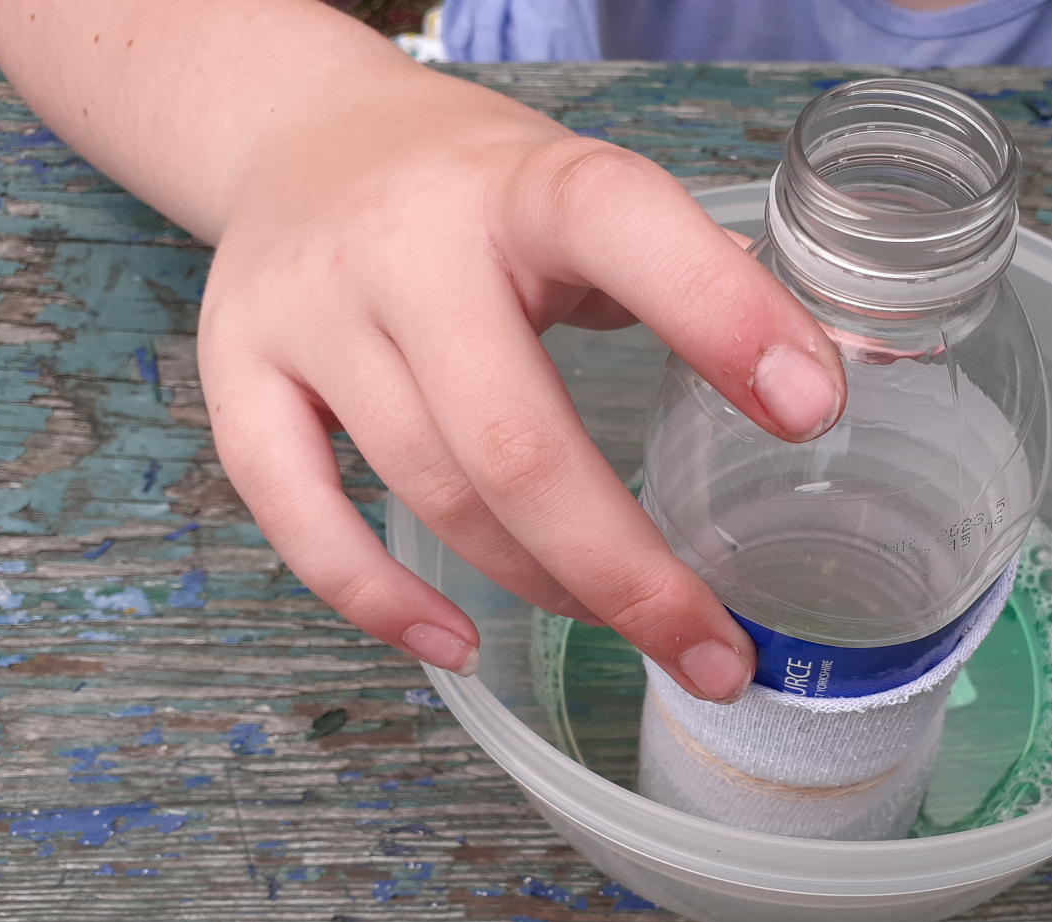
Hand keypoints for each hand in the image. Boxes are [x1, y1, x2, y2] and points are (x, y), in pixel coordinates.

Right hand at [199, 69, 845, 700]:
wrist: (301, 137)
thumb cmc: (473, 190)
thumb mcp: (579, 189)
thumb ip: (676, 275)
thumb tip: (810, 390)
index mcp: (520, 184)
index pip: (621, 225)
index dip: (720, 315)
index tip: (814, 411)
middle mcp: (404, 245)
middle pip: (517, 442)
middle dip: (629, 572)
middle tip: (716, 653)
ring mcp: (310, 312)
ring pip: (431, 491)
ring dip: (541, 584)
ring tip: (621, 622)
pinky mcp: (238, 370)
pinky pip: (299, 516)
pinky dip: (381, 599)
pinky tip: (459, 645)